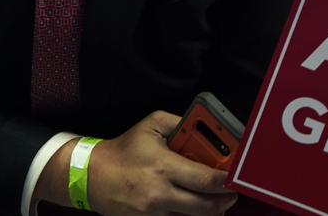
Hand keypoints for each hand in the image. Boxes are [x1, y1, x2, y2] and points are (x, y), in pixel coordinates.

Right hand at [85, 111, 236, 215]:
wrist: (90, 176)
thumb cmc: (123, 150)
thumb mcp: (152, 124)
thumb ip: (180, 122)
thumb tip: (204, 124)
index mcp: (164, 168)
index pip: (207, 179)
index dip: (228, 180)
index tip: (237, 176)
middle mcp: (161, 194)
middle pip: (207, 206)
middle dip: (226, 199)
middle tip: (233, 190)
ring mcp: (154, 213)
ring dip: (211, 209)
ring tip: (216, 198)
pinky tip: (196, 206)